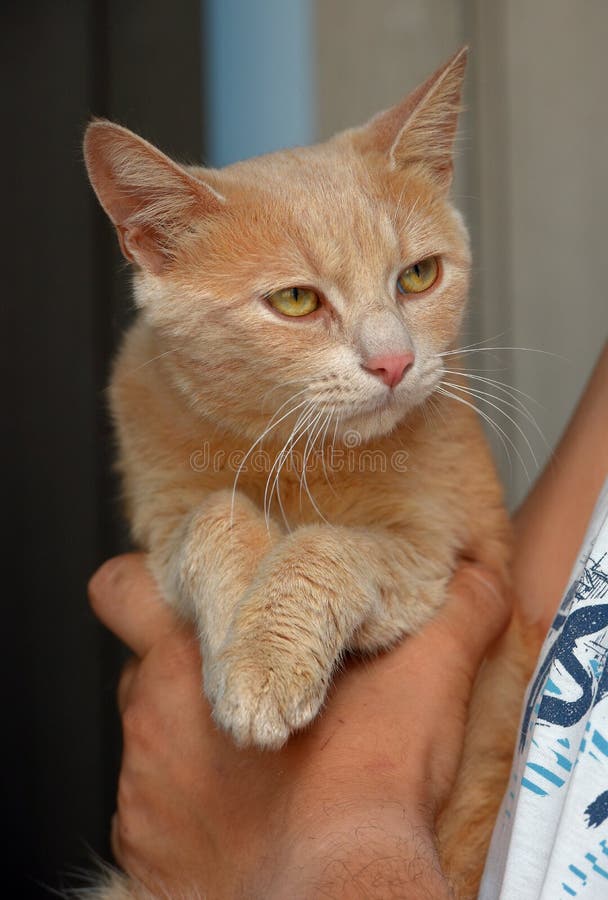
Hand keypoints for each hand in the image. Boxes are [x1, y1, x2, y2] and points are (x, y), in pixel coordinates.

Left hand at [89, 555, 508, 897]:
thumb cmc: (365, 788)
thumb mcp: (424, 677)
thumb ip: (453, 613)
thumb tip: (477, 578)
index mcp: (191, 658)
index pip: (121, 587)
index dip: (147, 583)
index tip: (191, 593)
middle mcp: (150, 721)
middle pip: (142, 667)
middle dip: (183, 665)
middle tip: (246, 674)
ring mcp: (143, 793)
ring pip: (150, 740)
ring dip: (191, 739)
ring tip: (258, 755)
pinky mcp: (147, 855)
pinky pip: (157, 813)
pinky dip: (192, 809)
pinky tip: (247, 815)